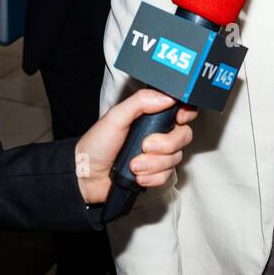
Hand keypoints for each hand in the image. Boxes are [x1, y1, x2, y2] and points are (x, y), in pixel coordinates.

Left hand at [74, 88, 196, 204]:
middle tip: (145, 146)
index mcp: (149, 115)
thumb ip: (140, 102)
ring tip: (133, 165)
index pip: (180, 109)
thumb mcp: (115, 117)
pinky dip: (152, 177)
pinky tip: (137, 176)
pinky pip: (167, 175)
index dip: (186, 113)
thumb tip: (167, 97)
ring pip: (175, 158)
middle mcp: (157, 133)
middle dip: (166, 144)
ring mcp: (158, 155)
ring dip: (153, 164)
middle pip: (183, 135)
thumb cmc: (97, 144)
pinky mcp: (156, 173)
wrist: (87, 176)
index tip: (180, 118)